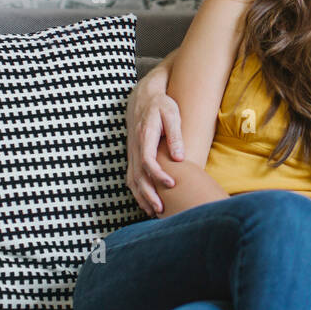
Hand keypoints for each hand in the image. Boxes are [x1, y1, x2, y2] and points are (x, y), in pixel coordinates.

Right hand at [125, 76, 184, 216]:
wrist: (144, 97)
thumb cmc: (161, 105)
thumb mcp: (172, 114)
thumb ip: (175, 135)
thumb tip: (179, 158)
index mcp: (144, 135)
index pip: (147, 160)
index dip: (158, 175)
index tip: (171, 184)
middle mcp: (135, 146)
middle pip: (138, 176)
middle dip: (148, 194)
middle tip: (162, 209)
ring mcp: (131, 152)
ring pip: (132, 179)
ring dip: (142, 197)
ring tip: (155, 212)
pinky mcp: (132, 156)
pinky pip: (131, 177)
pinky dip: (137, 192)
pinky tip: (147, 202)